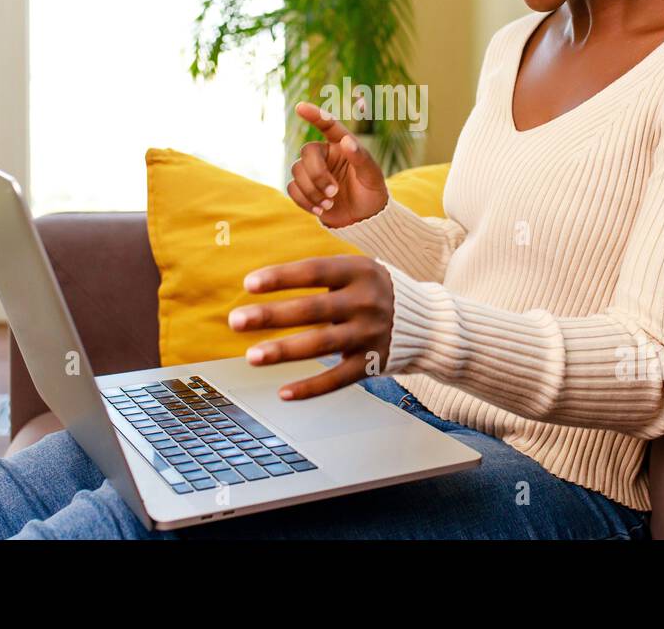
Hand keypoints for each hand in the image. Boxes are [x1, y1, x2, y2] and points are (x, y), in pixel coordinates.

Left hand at [229, 255, 394, 399]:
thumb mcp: (357, 270)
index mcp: (359, 271)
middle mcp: (367, 302)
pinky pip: (337, 379)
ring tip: (252, 356)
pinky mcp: (373, 363)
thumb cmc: (374, 291)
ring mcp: (370, 334)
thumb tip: (261, 283)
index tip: (249, 283)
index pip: (315, 271)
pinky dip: (310, 388)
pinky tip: (283, 392)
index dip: (282, 277)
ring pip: (321, 345)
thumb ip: (319, 274)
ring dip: (284, 351)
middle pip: (312, 309)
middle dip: (271, 315)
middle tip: (235, 321)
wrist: (429, 322)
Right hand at [289, 102, 388, 227]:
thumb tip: (347, 141)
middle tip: (333, 193)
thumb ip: (360, 157)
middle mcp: (324, 155)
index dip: (314, 115)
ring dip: (312, 190)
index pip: (327, 125)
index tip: (301, 107)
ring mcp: (313, 171)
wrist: (363, 219)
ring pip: (296, 171)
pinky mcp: (305, 189)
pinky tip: (320, 210)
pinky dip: (305, 201)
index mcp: (341, 145)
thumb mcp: (372, 175)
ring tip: (329, 204)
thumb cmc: (371, 192)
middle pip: (307, 152)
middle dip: (317, 174)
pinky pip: (292, 188)